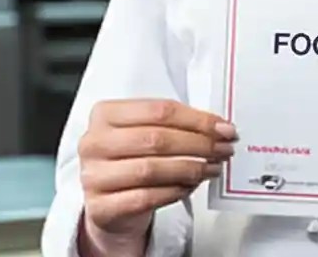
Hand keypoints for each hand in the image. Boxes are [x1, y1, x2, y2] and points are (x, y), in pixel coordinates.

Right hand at [78, 100, 237, 252]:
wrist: (109, 203)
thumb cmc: (133, 160)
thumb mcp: (147, 133)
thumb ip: (177, 125)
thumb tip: (220, 128)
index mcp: (105, 114)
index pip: (158, 110)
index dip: (197, 120)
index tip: (224, 128)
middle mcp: (94, 143)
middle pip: (156, 139)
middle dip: (199, 144)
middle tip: (224, 149)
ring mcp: (93, 176)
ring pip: (152, 169)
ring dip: (191, 168)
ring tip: (213, 168)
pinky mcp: (101, 207)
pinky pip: (146, 198)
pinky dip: (175, 191)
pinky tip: (191, 186)